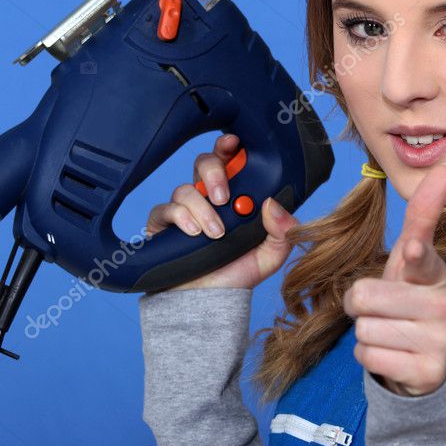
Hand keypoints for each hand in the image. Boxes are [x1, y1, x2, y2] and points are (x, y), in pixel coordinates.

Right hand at [144, 133, 297, 291]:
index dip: (229, 146)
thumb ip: (282, 231)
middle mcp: (208, 197)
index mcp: (234, 196)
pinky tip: (194, 233)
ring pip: (186, 188)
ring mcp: (184, 210)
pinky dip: (181, 217)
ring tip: (215, 233)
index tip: (233, 143)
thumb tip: (273, 204)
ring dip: (202, 208)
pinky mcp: (163, 225)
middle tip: (224, 196)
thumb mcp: (270, 256)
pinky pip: (165, 209)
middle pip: (204, 162)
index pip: (231, 161)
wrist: (208, 302)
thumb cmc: (236, 274)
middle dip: (214, 171)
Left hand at [343, 163, 445, 396]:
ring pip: (364, 329)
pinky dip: (371, 357)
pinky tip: (393, 354)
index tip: (410, 249)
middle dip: (360, 305)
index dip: (413, 254)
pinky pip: (370, 356)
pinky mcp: (427, 372)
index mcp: (433, 273)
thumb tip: (444, 169)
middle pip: (364, 295)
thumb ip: (422, 217)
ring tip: (391, 333)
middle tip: (382, 310)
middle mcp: (441, 305)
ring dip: (366, 333)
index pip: (423, 257)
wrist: (425, 361)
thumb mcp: (410, 260)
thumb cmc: (408, 300)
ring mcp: (438, 340)